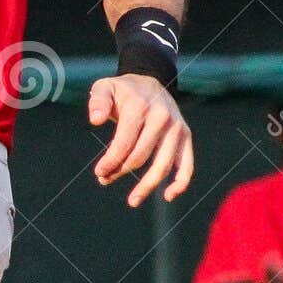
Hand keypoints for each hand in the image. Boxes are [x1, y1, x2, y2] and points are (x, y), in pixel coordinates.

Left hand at [88, 75, 193, 208]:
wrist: (151, 82)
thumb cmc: (124, 91)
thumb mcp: (105, 87)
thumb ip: (98, 101)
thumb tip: (96, 120)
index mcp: (141, 107)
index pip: (124, 143)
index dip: (111, 162)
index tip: (100, 172)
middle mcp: (162, 118)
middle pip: (140, 157)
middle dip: (120, 172)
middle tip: (104, 179)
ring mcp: (177, 128)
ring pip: (162, 166)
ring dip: (147, 186)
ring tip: (133, 201)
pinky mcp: (186, 137)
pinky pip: (186, 165)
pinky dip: (180, 183)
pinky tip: (168, 196)